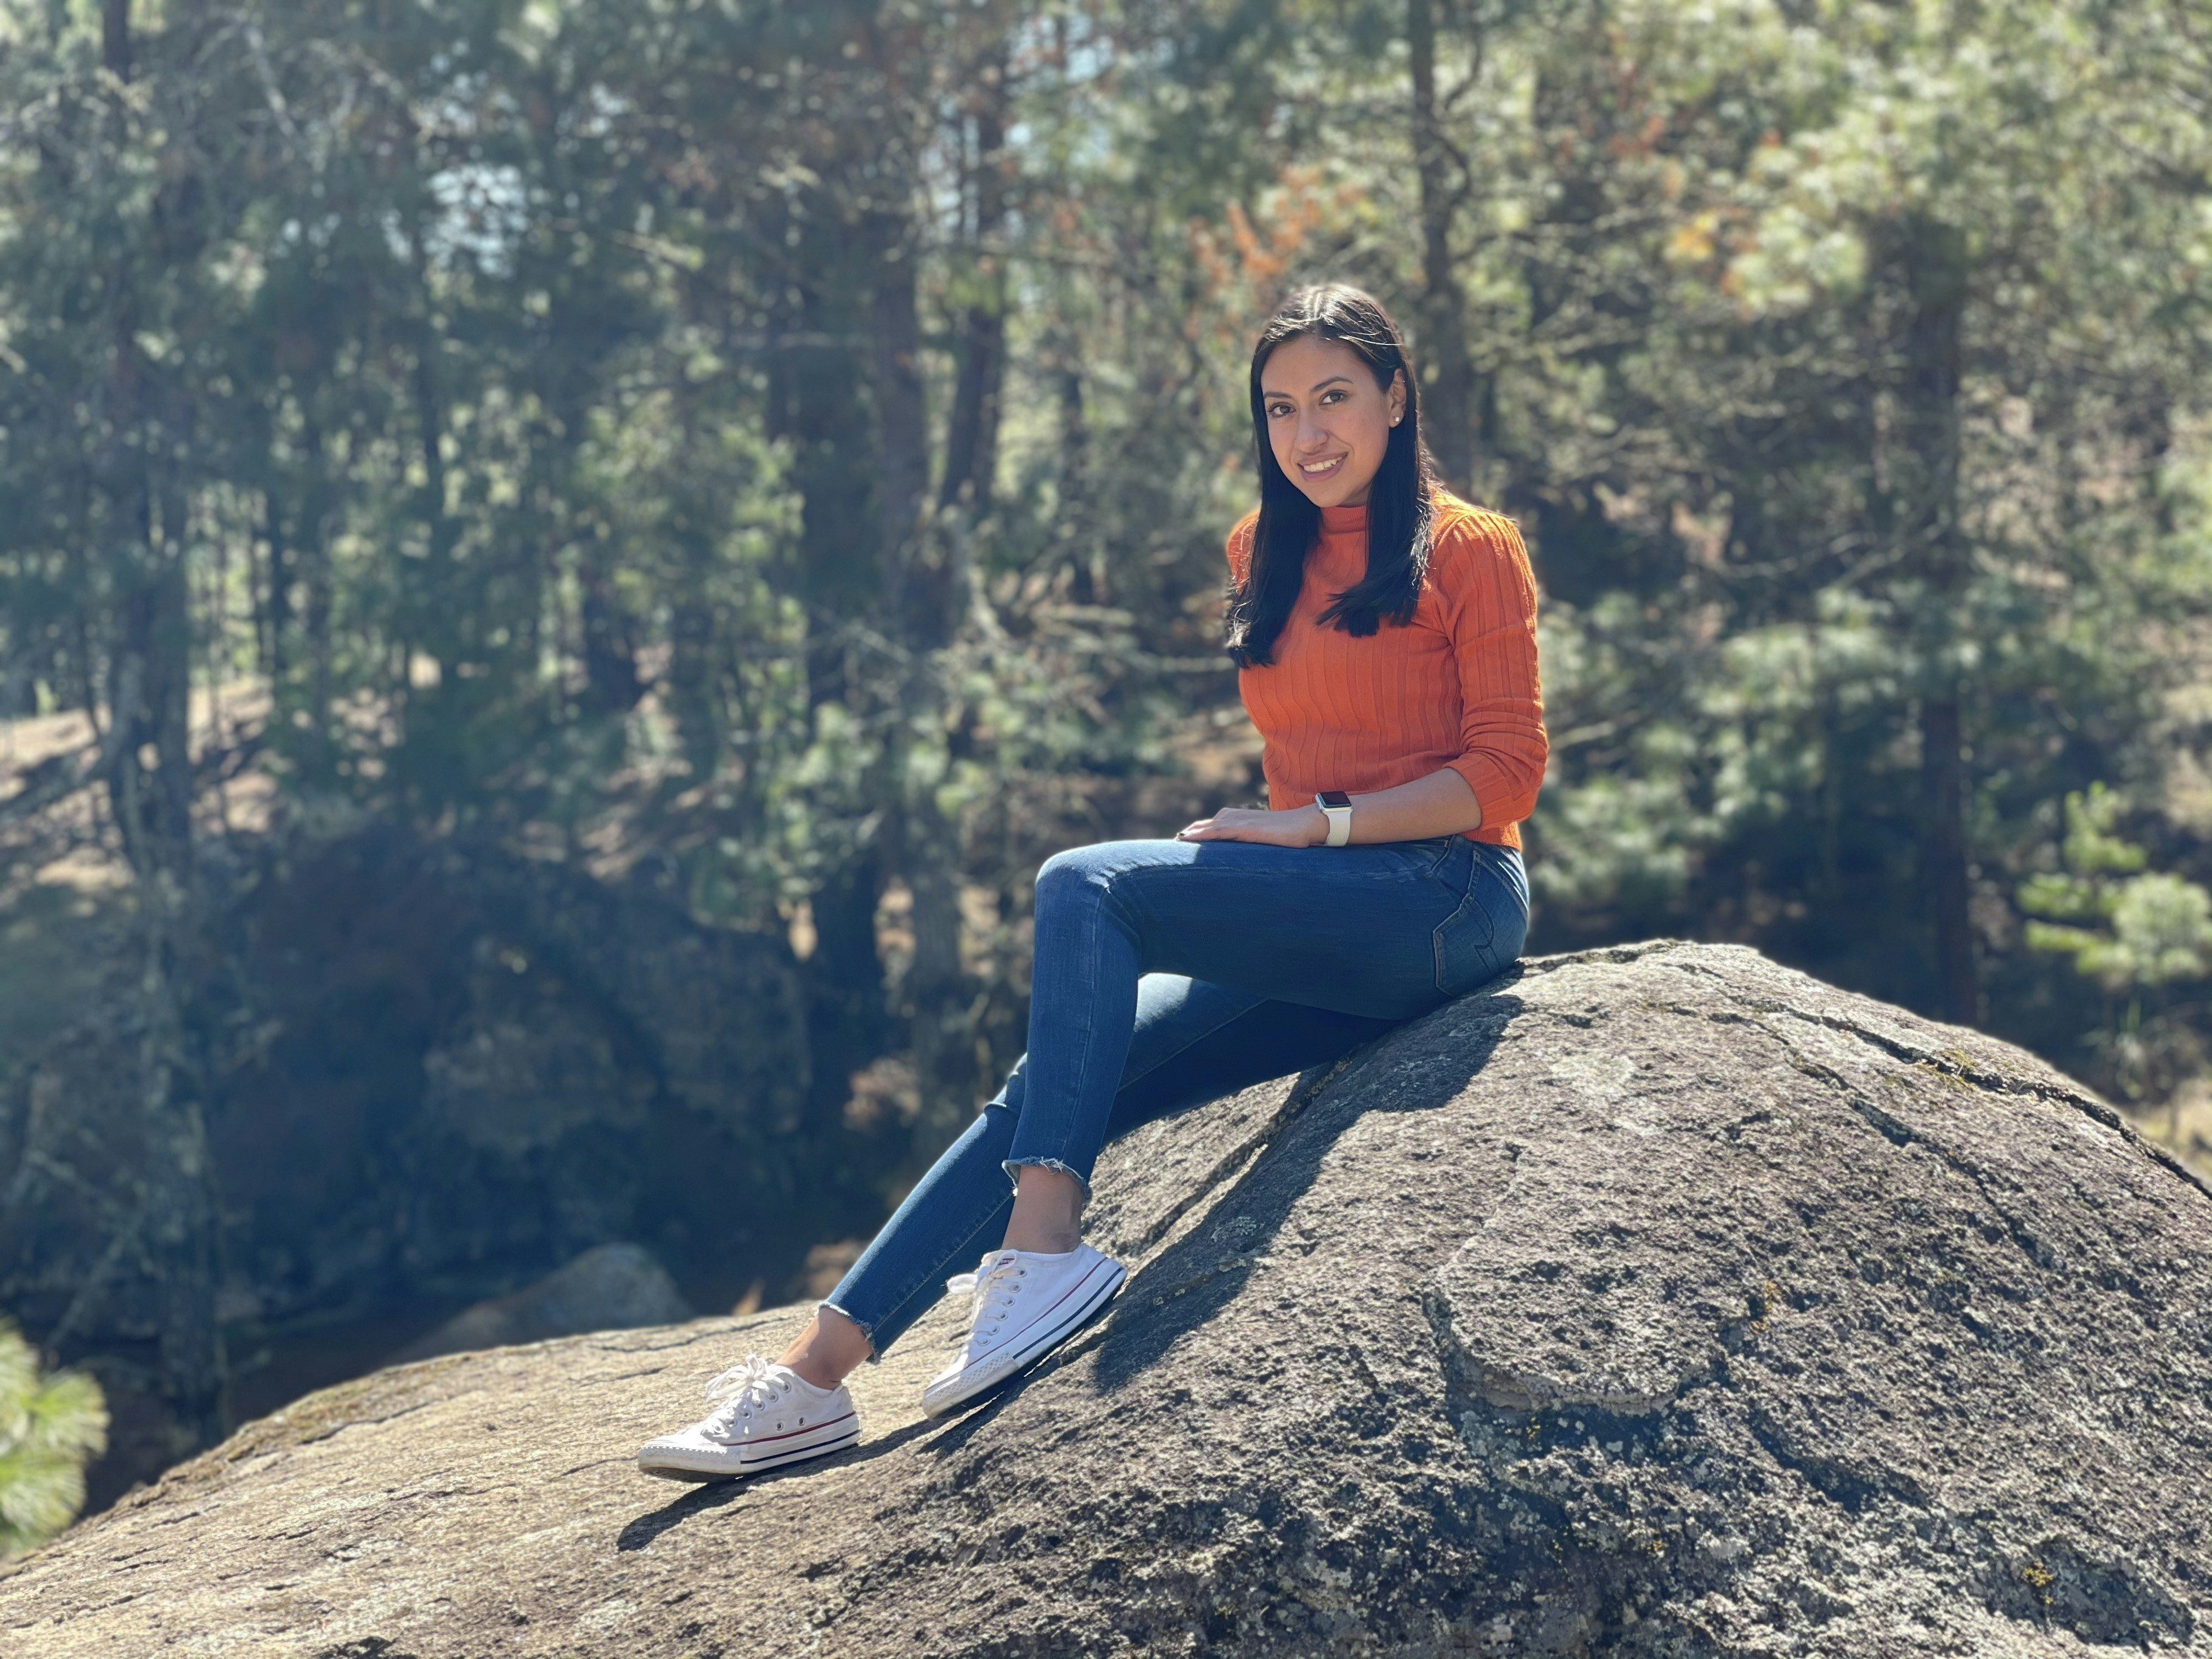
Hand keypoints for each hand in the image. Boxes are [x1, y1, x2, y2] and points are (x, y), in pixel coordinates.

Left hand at [1173, 804, 1324, 846]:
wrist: (1305, 824)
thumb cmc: (1288, 834)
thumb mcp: (1264, 838)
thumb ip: (1251, 842)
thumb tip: (1243, 857)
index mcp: (1238, 818)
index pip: (1211, 825)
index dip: (1195, 833)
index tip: (1181, 842)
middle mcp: (1235, 817)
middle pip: (1205, 826)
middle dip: (1189, 835)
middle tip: (1172, 846)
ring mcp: (1239, 822)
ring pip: (1209, 828)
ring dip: (1191, 836)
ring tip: (1176, 843)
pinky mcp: (1246, 829)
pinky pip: (1219, 832)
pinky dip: (1203, 835)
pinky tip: (1190, 840)